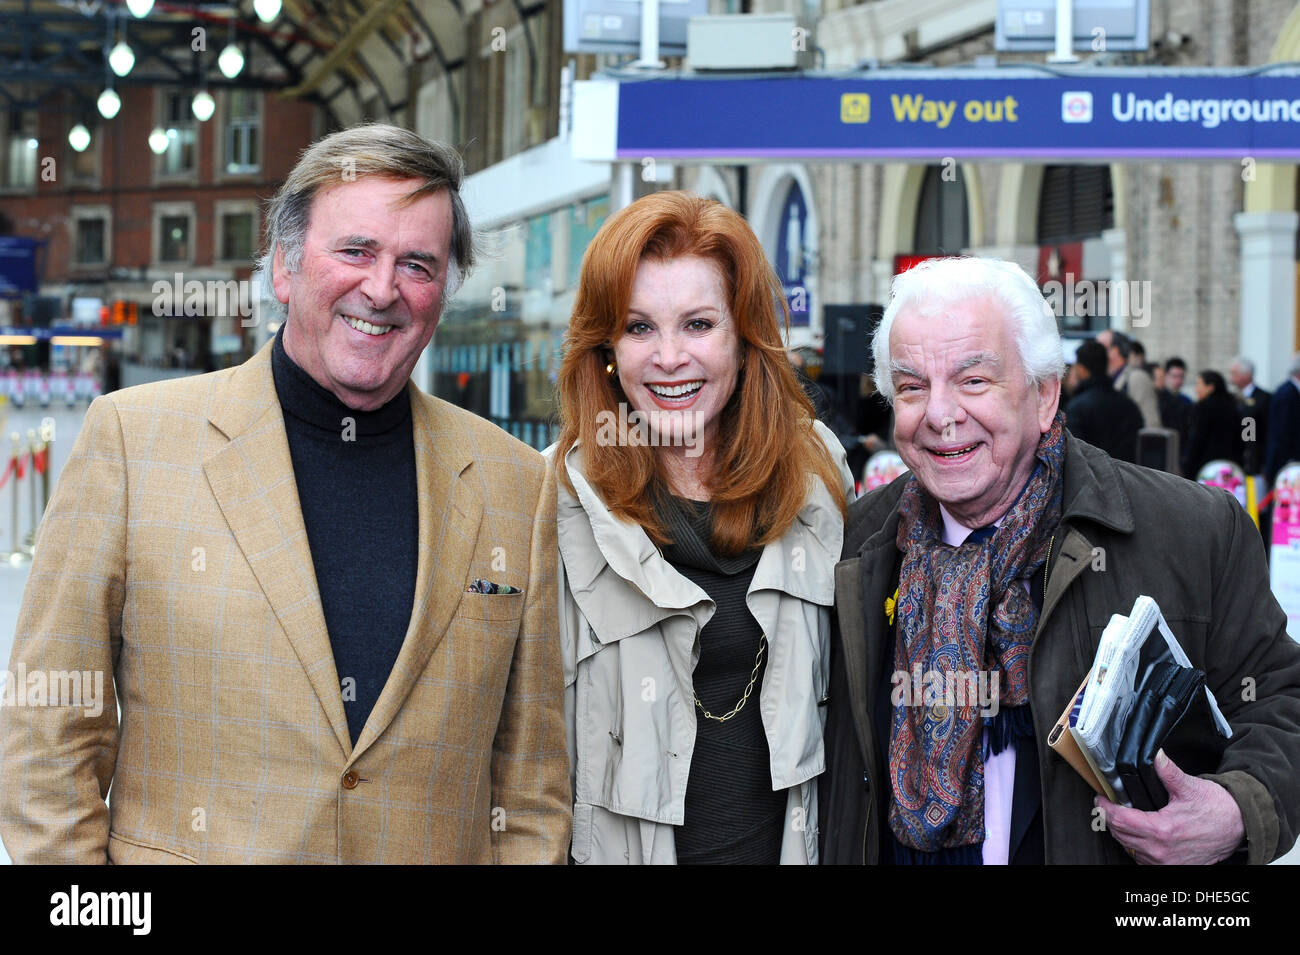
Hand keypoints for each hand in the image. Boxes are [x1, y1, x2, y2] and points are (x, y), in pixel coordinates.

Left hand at [1096, 751, 1244, 864]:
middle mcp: (1161, 851)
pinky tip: (1137, 834)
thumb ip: (1168, 771)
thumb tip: (1156, 755)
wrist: (1240, 827)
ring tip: (1121, 817)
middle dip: (1110, 819)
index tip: (1101, 798)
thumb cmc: (1218, 808)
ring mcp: (1166, 862)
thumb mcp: (1190, 787)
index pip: (1120, 821)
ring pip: (1129, 849)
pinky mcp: (1172, 867)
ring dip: (1122, 833)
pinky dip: (1135, 846)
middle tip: (1107, 805)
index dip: (1105, 808)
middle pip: (1120, 835)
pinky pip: (1142, 859)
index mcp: (1163, 830)